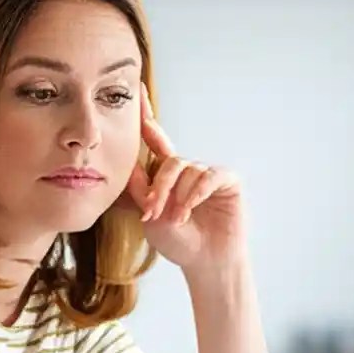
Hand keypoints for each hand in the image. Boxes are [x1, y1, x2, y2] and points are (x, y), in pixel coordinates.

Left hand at [118, 83, 247, 274]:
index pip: (155, 139)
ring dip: (179, 197)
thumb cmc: (178, 242)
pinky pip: (208, 177)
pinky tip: (191, 208)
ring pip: (187, 171)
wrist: (205, 262)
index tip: (137, 90)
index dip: (146, 115)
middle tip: (154, 211)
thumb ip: (140, 188)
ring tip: (178, 219)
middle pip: (169, 161)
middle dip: (160, 187)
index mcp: (168, 174)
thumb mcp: (149, 215)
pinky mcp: (227, 181)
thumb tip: (126, 163)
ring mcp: (208, 173)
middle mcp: (188, 169)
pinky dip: (196, 193)